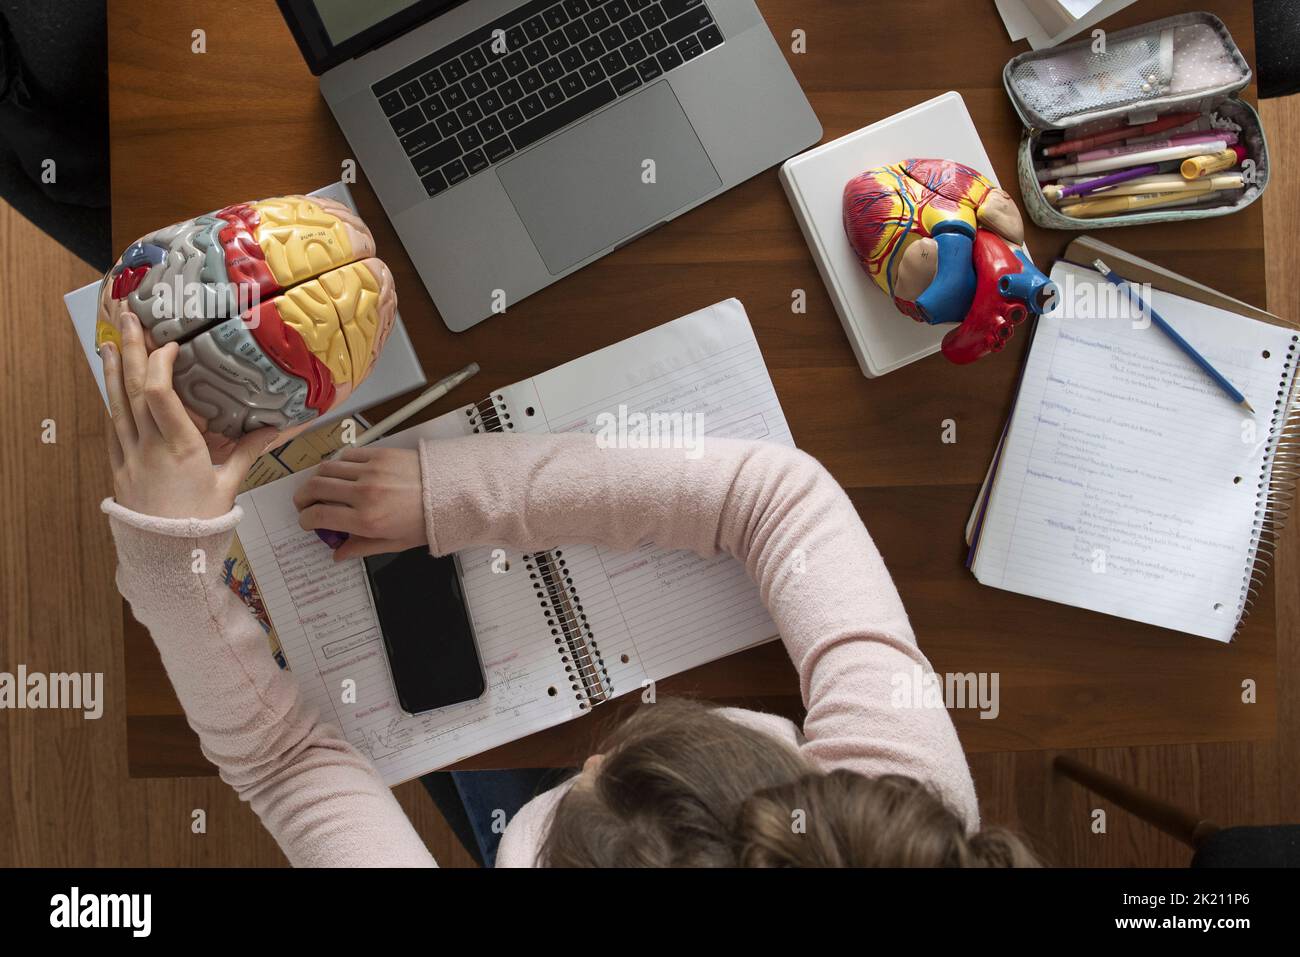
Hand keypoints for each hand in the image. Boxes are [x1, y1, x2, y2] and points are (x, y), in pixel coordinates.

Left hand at [104, 312, 275, 519]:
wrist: (166, 556)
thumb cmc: (201, 521)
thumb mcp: (229, 485)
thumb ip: (248, 452)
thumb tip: (276, 428)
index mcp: (179, 447)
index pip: (159, 395)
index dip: (159, 364)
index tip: (170, 345)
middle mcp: (148, 446)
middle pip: (133, 390)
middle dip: (130, 351)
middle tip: (129, 320)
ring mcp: (128, 455)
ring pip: (115, 404)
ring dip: (112, 370)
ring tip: (109, 342)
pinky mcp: (118, 465)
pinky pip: (112, 426)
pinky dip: (112, 402)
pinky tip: (111, 386)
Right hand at [293, 446, 425, 560]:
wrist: (453, 493)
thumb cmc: (427, 521)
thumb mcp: (395, 543)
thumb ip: (361, 548)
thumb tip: (338, 554)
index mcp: (367, 520)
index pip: (318, 515)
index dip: (306, 519)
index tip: (307, 521)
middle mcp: (364, 494)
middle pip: (315, 488)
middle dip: (302, 497)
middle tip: (304, 503)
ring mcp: (371, 471)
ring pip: (326, 468)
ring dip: (316, 479)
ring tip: (319, 487)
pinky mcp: (380, 454)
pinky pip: (347, 455)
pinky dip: (339, 464)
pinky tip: (343, 473)